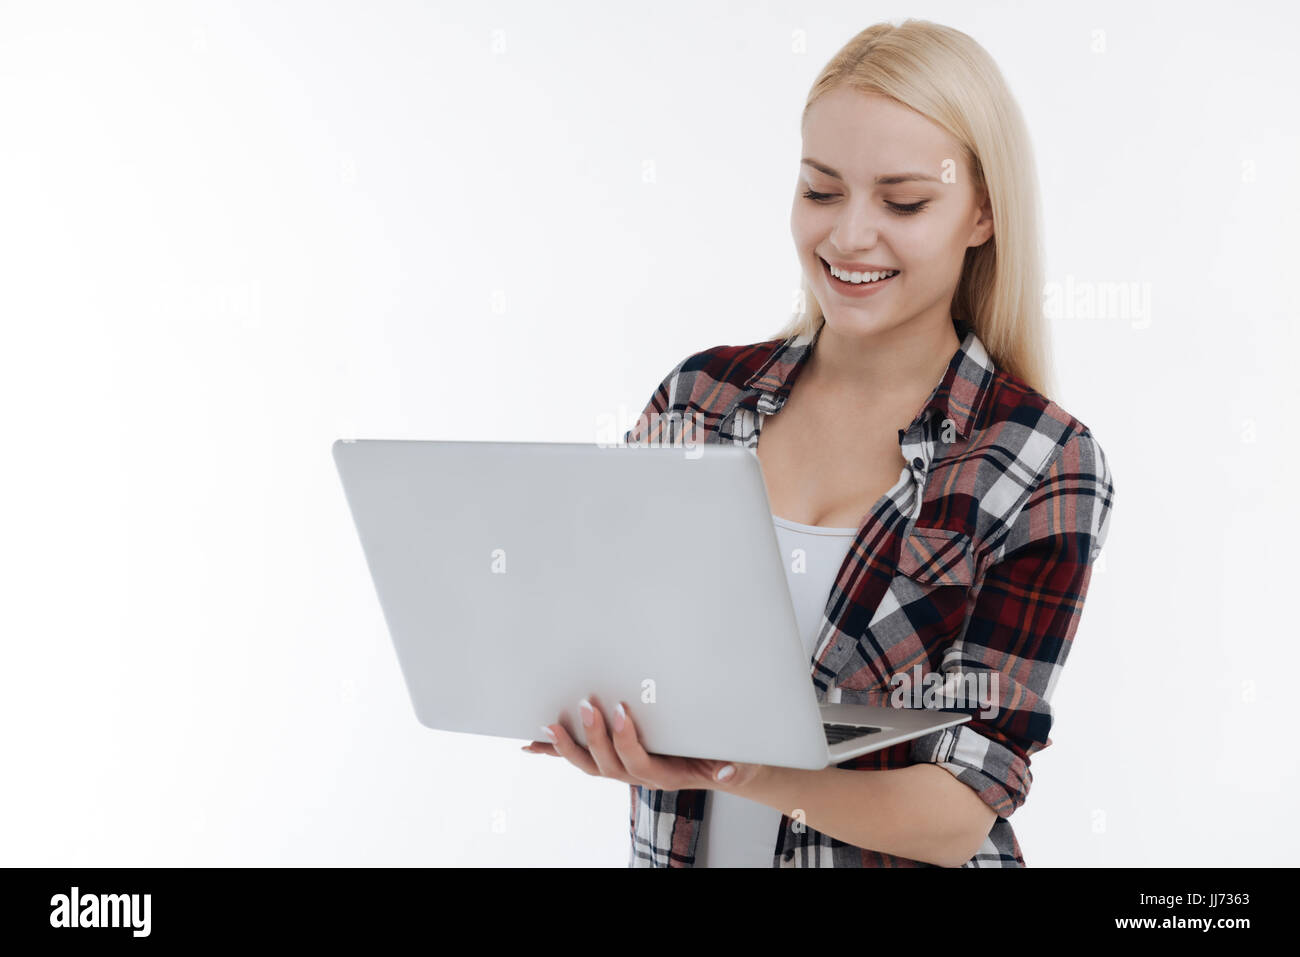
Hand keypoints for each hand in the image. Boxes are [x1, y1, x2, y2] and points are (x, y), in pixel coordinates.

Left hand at [522, 695, 766, 792]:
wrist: (724, 768)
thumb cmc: (730, 760)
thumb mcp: (741, 763)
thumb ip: (736, 768)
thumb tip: (729, 771)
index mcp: (667, 776)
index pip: (640, 764)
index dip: (627, 741)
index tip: (621, 712)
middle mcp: (640, 775)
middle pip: (607, 766)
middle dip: (592, 738)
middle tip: (584, 705)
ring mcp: (625, 769)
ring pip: (590, 764)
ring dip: (567, 746)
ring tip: (549, 724)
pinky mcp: (616, 759)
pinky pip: (583, 758)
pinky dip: (557, 751)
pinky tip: (535, 744)